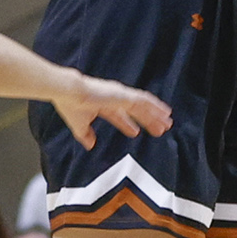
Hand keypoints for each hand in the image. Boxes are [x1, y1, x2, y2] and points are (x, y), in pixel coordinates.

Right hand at [51, 74, 171, 149]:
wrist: (68, 92)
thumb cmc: (71, 104)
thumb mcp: (79, 125)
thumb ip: (86, 135)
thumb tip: (90, 144)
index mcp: (103, 105)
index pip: (119, 115)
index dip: (128, 124)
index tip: (136, 132)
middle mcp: (113, 99)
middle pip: (135, 111)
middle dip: (147, 120)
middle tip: (159, 128)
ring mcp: (120, 96)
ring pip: (143, 105)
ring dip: (156, 114)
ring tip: (167, 121)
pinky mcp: (124, 95)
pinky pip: (144, 101)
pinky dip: (155, 106)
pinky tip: (164, 112)